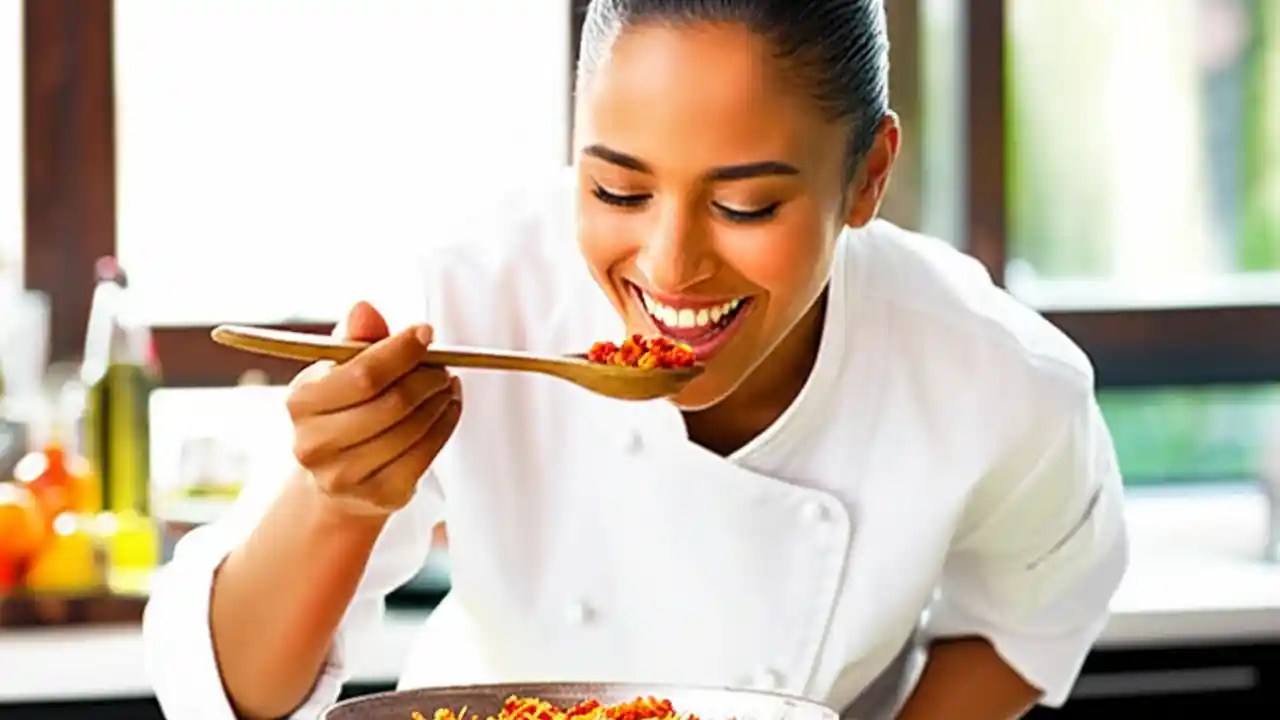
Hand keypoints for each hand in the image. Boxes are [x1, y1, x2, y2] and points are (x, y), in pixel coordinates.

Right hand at [286, 301, 461, 517]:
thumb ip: (355, 339)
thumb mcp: (340, 370)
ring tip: (446, 383)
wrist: (338, 476)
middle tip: (442, 365)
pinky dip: (446, 424)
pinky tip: (448, 406)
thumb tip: (364, 309)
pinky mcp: (381, 496)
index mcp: (301, 402)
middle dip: (427, 378)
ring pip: (413, 429)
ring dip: (440, 400)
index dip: (401, 351)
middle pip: (392, 403)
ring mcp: (346, 476)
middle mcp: (315, 444)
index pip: (363, 375)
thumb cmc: (344, 410)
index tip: (425, 333)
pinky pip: (426, 454)